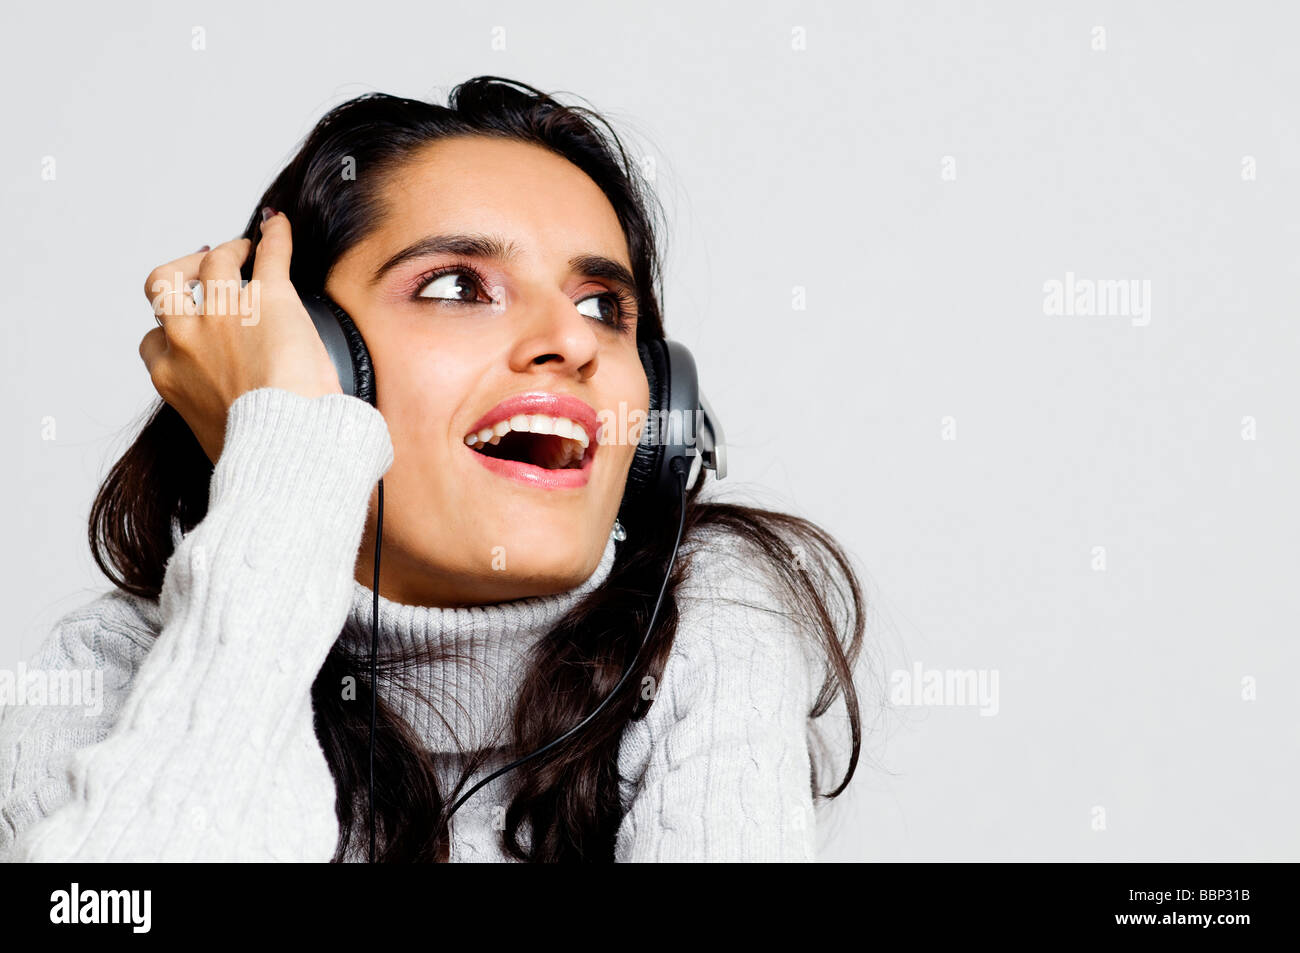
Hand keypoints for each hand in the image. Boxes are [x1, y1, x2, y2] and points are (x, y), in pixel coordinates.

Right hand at [139, 211, 342, 462]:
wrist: (286, 440)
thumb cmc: (260, 447)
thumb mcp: (215, 438)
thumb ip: (209, 417)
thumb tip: (228, 428)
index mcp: (169, 374)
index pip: (153, 338)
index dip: (171, 324)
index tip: (189, 321)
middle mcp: (186, 336)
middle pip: (166, 285)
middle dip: (181, 272)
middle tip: (204, 267)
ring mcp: (225, 311)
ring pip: (215, 261)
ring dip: (228, 250)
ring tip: (247, 248)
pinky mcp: (270, 298)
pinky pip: (270, 253)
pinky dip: (275, 236)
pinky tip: (279, 227)